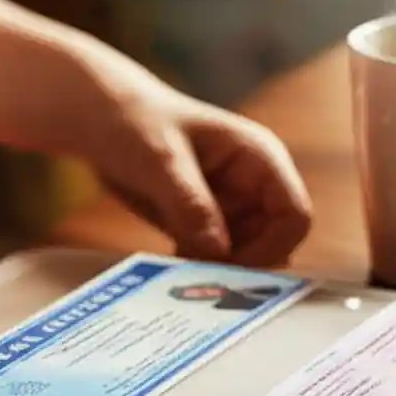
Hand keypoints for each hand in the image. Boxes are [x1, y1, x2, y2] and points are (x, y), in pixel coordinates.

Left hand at [85, 69, 312, 267]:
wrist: (101, 118)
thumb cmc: (135, 122)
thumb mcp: (160, 160)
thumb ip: (191, 204)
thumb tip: (218, 251)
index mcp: (260, 159)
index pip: (294, 216)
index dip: (270, 249)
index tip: (226, 267)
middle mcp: (254, 186)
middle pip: (274, 245)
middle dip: (240, 266)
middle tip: (196, 277)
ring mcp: (232, 207)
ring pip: (245, 258)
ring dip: (215, 272)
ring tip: (177, 270)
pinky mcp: (206, 224)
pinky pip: (215, 260)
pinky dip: (196, 270)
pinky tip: (167, 267)